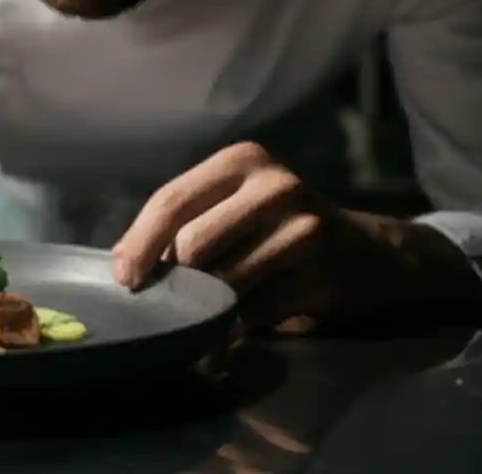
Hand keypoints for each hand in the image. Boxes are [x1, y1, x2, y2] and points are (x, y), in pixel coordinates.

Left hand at [111, 142, 481, 333]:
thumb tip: (119, 261)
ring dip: (210, 302)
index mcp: (242, 160)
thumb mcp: (228, 206)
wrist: (363, 252)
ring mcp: (305, 228)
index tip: (124, 278)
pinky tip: (253, 308)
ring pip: (222, 281)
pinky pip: (254, 311)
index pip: (172, 201)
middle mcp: (276, 185)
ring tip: (224, 296)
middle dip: (178, 276)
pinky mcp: (323, 274)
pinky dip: (240, 321)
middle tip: (182, 289)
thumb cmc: (274, 228)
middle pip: (191, 244)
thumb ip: (176, 224)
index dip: (140, 243)